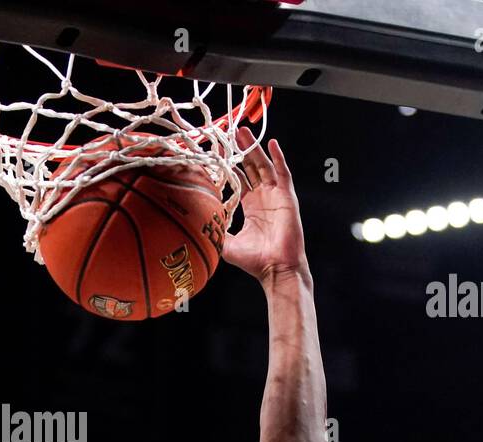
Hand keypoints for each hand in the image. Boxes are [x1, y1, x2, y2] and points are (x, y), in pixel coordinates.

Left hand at [221, 134, 308, 283]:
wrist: (275, 268)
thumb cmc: (254, 260)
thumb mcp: (227, 243)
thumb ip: (214, 230)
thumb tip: (196, 223)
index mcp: (250, 206)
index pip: (239, 178)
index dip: (230, 165)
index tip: (218, 152)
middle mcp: (263, 198)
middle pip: (250, 167)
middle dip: (241, 150)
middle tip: (230, 133)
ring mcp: (276, 195)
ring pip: (264, 166)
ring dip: (255, 149)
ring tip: (244, 132)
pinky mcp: (287, 197)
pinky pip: (283, 173)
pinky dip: (278, 158)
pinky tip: (271, 144)